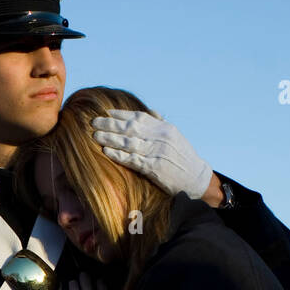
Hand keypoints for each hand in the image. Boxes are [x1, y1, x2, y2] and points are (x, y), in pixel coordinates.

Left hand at [90, 109, 213, 199]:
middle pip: (130, 127)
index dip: (121, 114)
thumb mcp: (175, 136)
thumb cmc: (183, 157)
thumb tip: (151, 112)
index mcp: (164, 128)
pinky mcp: (154, 168)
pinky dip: (118, 155)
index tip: (106, 113)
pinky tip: (106, 151)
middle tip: (94, 122)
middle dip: (110, 124)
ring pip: (128, 142)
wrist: (196, 178)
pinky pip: (132, 159)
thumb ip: (161, 124)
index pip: (139, 117)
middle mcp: (160, 137)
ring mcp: (157, 152)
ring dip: (110, 138)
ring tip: (95, 135)